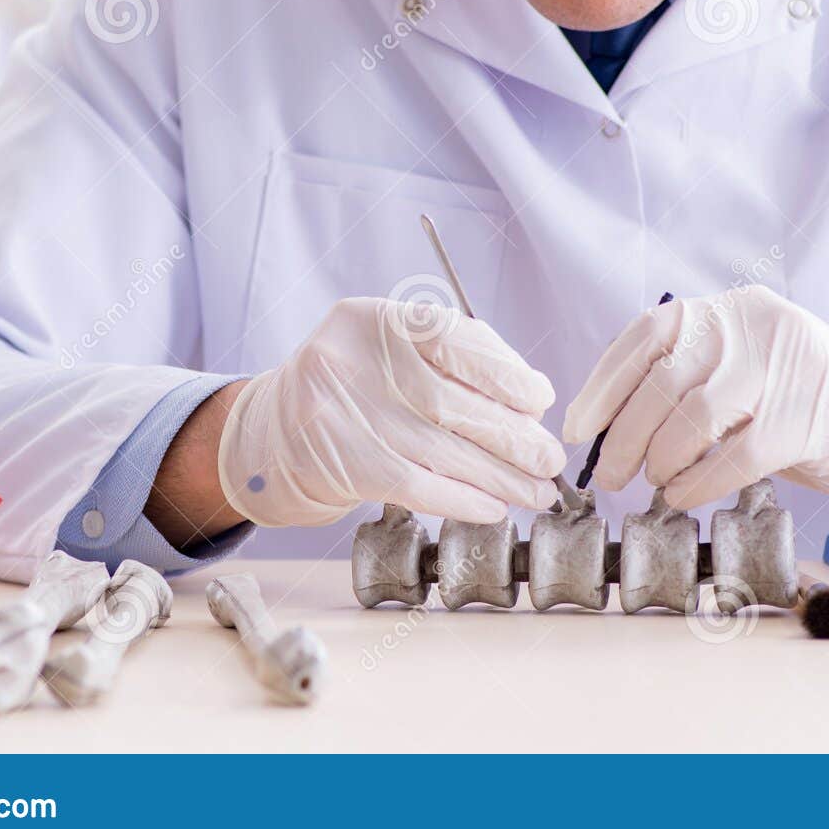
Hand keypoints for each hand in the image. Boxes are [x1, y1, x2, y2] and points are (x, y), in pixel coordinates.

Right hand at [218, 297, 563, 526]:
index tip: (539, 399)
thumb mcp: (391, 348)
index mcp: (373, 320)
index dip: (505, 373)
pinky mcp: (347, 466)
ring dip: (501, 477)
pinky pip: (419, 487)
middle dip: (513, 436)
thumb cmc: (357, 384)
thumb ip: (453, 358)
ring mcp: (347, 416)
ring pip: (444, 451)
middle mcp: (355, 364)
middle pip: (454, 403)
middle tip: (550, 458)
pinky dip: (463, 500)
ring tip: (537, 491)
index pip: (454, 340)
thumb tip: (532, 398)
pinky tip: (494, 508)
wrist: (278, 429)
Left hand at [563, 285, 828, 509]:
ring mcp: (785, 371)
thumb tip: (609, 422)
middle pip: (663, 381)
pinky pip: (733, 458)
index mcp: (733, 310)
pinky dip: (698, 484)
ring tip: (654, 485)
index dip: (605, 382)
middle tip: (610, 475)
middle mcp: (756, 327)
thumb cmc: (801, 401)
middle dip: (624, 436)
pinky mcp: (807, 420)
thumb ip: (690, 376)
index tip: (579, 426)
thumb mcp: (745, 367)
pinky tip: (685, 498)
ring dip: (660, 462)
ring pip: (692, 420)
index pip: (648, 333)